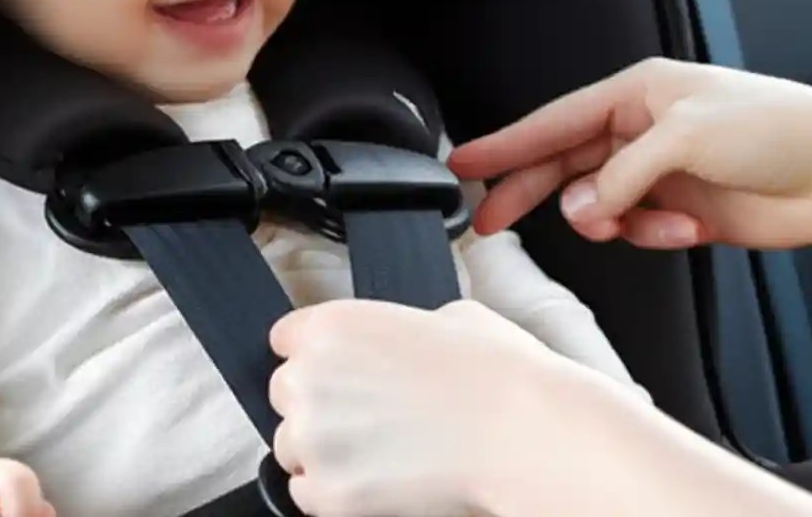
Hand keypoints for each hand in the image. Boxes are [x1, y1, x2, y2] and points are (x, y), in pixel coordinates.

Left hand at [268, 300, 635, 516]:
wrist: (526, 435)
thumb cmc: (498, 374)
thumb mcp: (449, 317)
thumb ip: (399, 328)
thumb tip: (401, 342)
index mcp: (332, 326)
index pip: (285, 340)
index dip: (316, 358)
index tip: (338, 375)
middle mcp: (310, 377)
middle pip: (285, 394)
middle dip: (321, 406)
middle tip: (370, 419)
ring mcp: (313, 438)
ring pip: (292, 448)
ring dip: (325, 452)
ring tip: (381, 454)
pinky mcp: (327, 492)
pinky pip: (305, 494)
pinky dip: (336, 493)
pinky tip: (380, 481)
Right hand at [449, 58, 811, 249]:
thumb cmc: (778, 127)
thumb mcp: (684, 138)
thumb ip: (620, 176)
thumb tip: (580, 208)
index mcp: (636, 95)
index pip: (552, 121)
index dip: (505, 144)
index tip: (464, 161)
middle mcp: (641, 132)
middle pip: (563, 165)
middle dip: (529, 193)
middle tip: (490, 218)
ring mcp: (658, 173)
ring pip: (598, 206)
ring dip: (610, 220)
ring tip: (630, 221)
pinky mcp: (678, 210)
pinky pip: (636, 230)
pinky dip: (653, 234)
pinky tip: (684, 226)